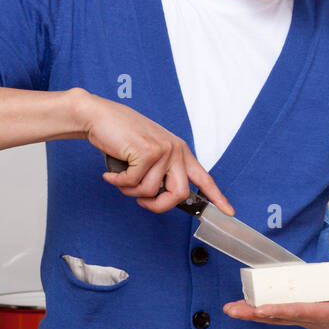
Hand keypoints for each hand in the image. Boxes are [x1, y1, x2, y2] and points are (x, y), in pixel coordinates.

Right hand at [82, 93, 232, 214]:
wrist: (100, 116)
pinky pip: (133, 184)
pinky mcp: (148, 152)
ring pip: (150, 192)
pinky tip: (111, 173)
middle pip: (179, 194)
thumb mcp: (150, 154)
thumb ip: (161, 172)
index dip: (217, 197)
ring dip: (130, 191)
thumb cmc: (122, 137)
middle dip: (158, 206)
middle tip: (143, 203)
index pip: (204, 178)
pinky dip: (118, 182)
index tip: (228, 211)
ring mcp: (164, 150)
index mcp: (181, 152)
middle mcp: (176, 151)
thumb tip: (162, 198)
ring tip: (120, 177)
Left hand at [222, 290, 328, 328]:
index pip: (300, 313)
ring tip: (231, 308)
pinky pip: (278, 313)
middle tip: (232, 310)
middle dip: (255, 314)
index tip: (261, 309)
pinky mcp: (303, 315)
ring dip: (252, 313)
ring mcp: (305, 319)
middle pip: (279, 317)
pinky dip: (261, 310)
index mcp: (328, 317)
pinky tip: (248, 305)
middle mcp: (312, 320)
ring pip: (275, 317)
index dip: (280, 311)